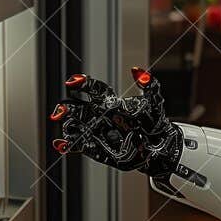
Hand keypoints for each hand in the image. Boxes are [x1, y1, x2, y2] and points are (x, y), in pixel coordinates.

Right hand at [50, 67, 182, 180]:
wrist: (158, 148)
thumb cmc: (154, 122)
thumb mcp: (154, 103)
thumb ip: (148, 86)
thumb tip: (137, 71)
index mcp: (109, 101)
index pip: (92, 89)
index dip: (82, 84)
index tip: (73, 82)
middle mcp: (98, 115)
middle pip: (77, 107)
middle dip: (66, 106)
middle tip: (62, 108)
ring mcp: (96, 131)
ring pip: (74, 125)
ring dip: (66, 124)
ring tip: (62, 125)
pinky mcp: (96, 149)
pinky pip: (79, 145)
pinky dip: (68, 144)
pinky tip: (61, 144)